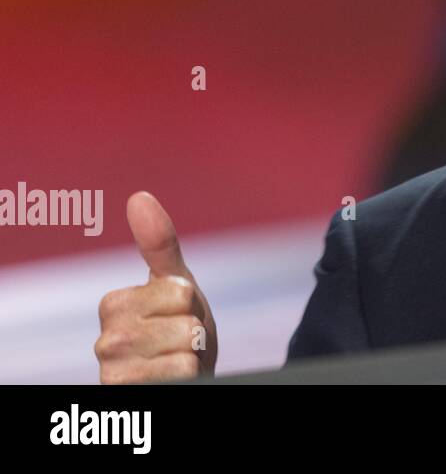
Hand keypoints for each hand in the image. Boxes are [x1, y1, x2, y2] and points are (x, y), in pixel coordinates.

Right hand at [94, 192, 218, 382]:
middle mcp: (106, 340)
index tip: (177, 316)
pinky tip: (172, 382)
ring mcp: (114, 371)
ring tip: (177, 362)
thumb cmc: (178, 330)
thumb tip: (139, 197)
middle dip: (194, 333)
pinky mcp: (126, 394)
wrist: (185, 378)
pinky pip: (182, 375)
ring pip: (185, 351)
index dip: (192, 305)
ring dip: (192, 358)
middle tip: (181, 344)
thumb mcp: (177, 285)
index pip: (181, 292)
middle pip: (185, 322)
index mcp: (113, 304)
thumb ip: (160, 243)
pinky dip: (189, 377)